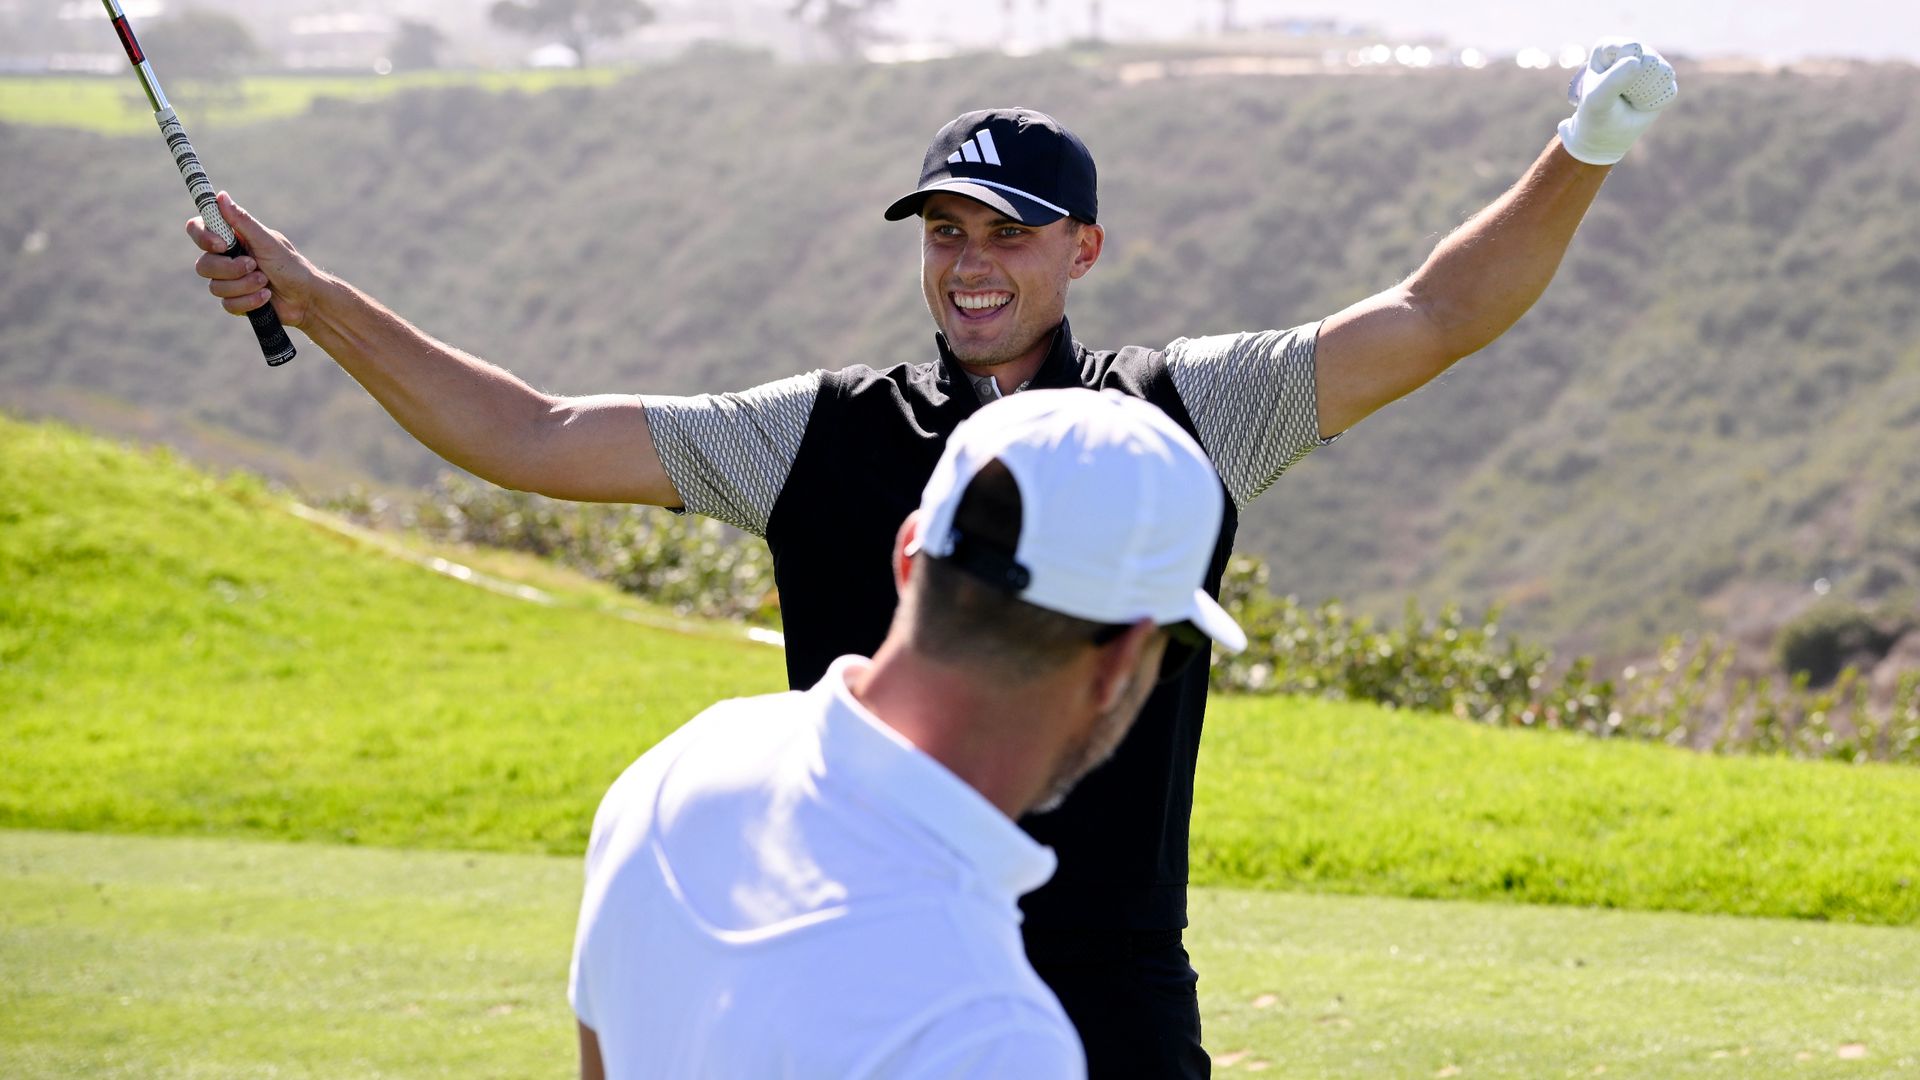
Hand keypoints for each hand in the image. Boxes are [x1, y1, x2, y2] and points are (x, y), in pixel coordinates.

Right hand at [188, 192, 317, 326]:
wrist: (307, 299)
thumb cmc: (291, 266)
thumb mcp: (267, 241)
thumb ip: (242, 221)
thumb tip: (221, 195)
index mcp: (231, 238)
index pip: (198, 230)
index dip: (203, 237)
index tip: (222, 245)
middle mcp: (226, 257)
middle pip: (203, 264)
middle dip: (231, 269)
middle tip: (255, 266)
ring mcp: (229, 281)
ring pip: (215, 287)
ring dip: (244, 286)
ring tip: (266, 283)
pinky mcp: (235, 300)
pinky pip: (227, 304)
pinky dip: (249, 301)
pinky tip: (266, 298)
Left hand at [1556, 38, 1678, 165]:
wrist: (1605, 136)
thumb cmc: (1595, 114)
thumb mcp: (1597, 100)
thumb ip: (1613, 81)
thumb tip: (1637, 62)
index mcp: (1609, 47)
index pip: (1631, 49)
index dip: (1623, 71)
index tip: (1608, 85)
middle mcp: (1631, 50)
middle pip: (1651, 60)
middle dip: (1636, 86)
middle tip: (1620, 96)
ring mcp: (1650, 63)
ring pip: (1664, 73)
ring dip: (1646, 94)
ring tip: (1629, 99)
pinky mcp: (1663, 79)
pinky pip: (1670, 89)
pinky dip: (1655, 103)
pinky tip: (1640, 104)